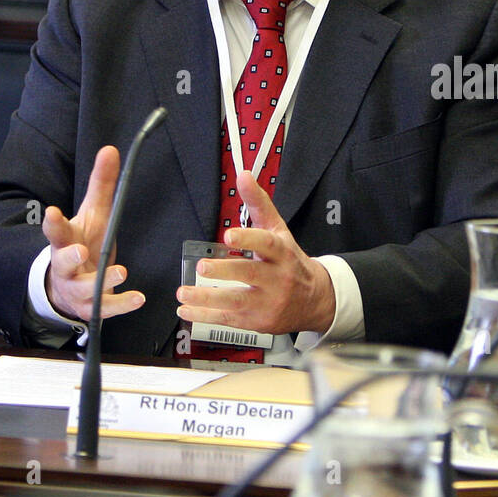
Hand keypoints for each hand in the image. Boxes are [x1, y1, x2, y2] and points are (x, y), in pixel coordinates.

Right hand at [42, 145, 144, 322]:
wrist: (68, 286)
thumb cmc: (83, 241)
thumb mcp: (93, 213)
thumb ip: (101, 184)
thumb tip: (110, 149)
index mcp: (65, 240)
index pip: (55, 230)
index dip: (53, 222)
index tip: (52, 211)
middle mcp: (67, 266)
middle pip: (63, 261)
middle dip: (69, 256)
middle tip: (79, 250)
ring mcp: (77, 289)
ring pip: (85, 288)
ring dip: (102, 281)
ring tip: (120, 271)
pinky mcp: (90, 308)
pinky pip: (106, 309)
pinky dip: (122, 304)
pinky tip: (138, 298)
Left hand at [175, 170, 336, 334]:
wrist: (314, 300)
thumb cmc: (290, 262)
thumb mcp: (279, 230)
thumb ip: (259, 204)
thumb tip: (244, 175)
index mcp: (282, 252)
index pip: (267, 243)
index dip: (248, 238)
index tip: (229, 235)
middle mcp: (277, 278)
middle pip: (251, 273)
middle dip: (225, 271)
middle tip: (202, 267)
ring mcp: (268, 302)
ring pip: (237, 300)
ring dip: (208, 298)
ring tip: (184, 293)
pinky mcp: (257, 321)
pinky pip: (229, 319)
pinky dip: (205, 316)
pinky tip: (186, 310)